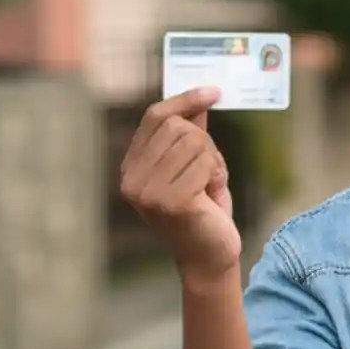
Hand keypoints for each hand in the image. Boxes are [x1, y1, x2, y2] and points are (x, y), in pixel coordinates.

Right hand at [119, 87, 240, 282]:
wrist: (211, 257)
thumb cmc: (204, 212)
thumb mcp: (196, 168)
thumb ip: (193, 135)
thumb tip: (200, 99)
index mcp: (132, 168)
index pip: (155, 117)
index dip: (184, 100)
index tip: (213, 91)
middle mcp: (132, 179)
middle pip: (178, 127)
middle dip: (205, 143)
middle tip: (211, 170)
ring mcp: (147, 192)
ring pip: (195, 143)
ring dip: (213, 161)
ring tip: (210, 186)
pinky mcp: (169, 202)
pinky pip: (205, 164)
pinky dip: (217, 175)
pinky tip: (212, 196)